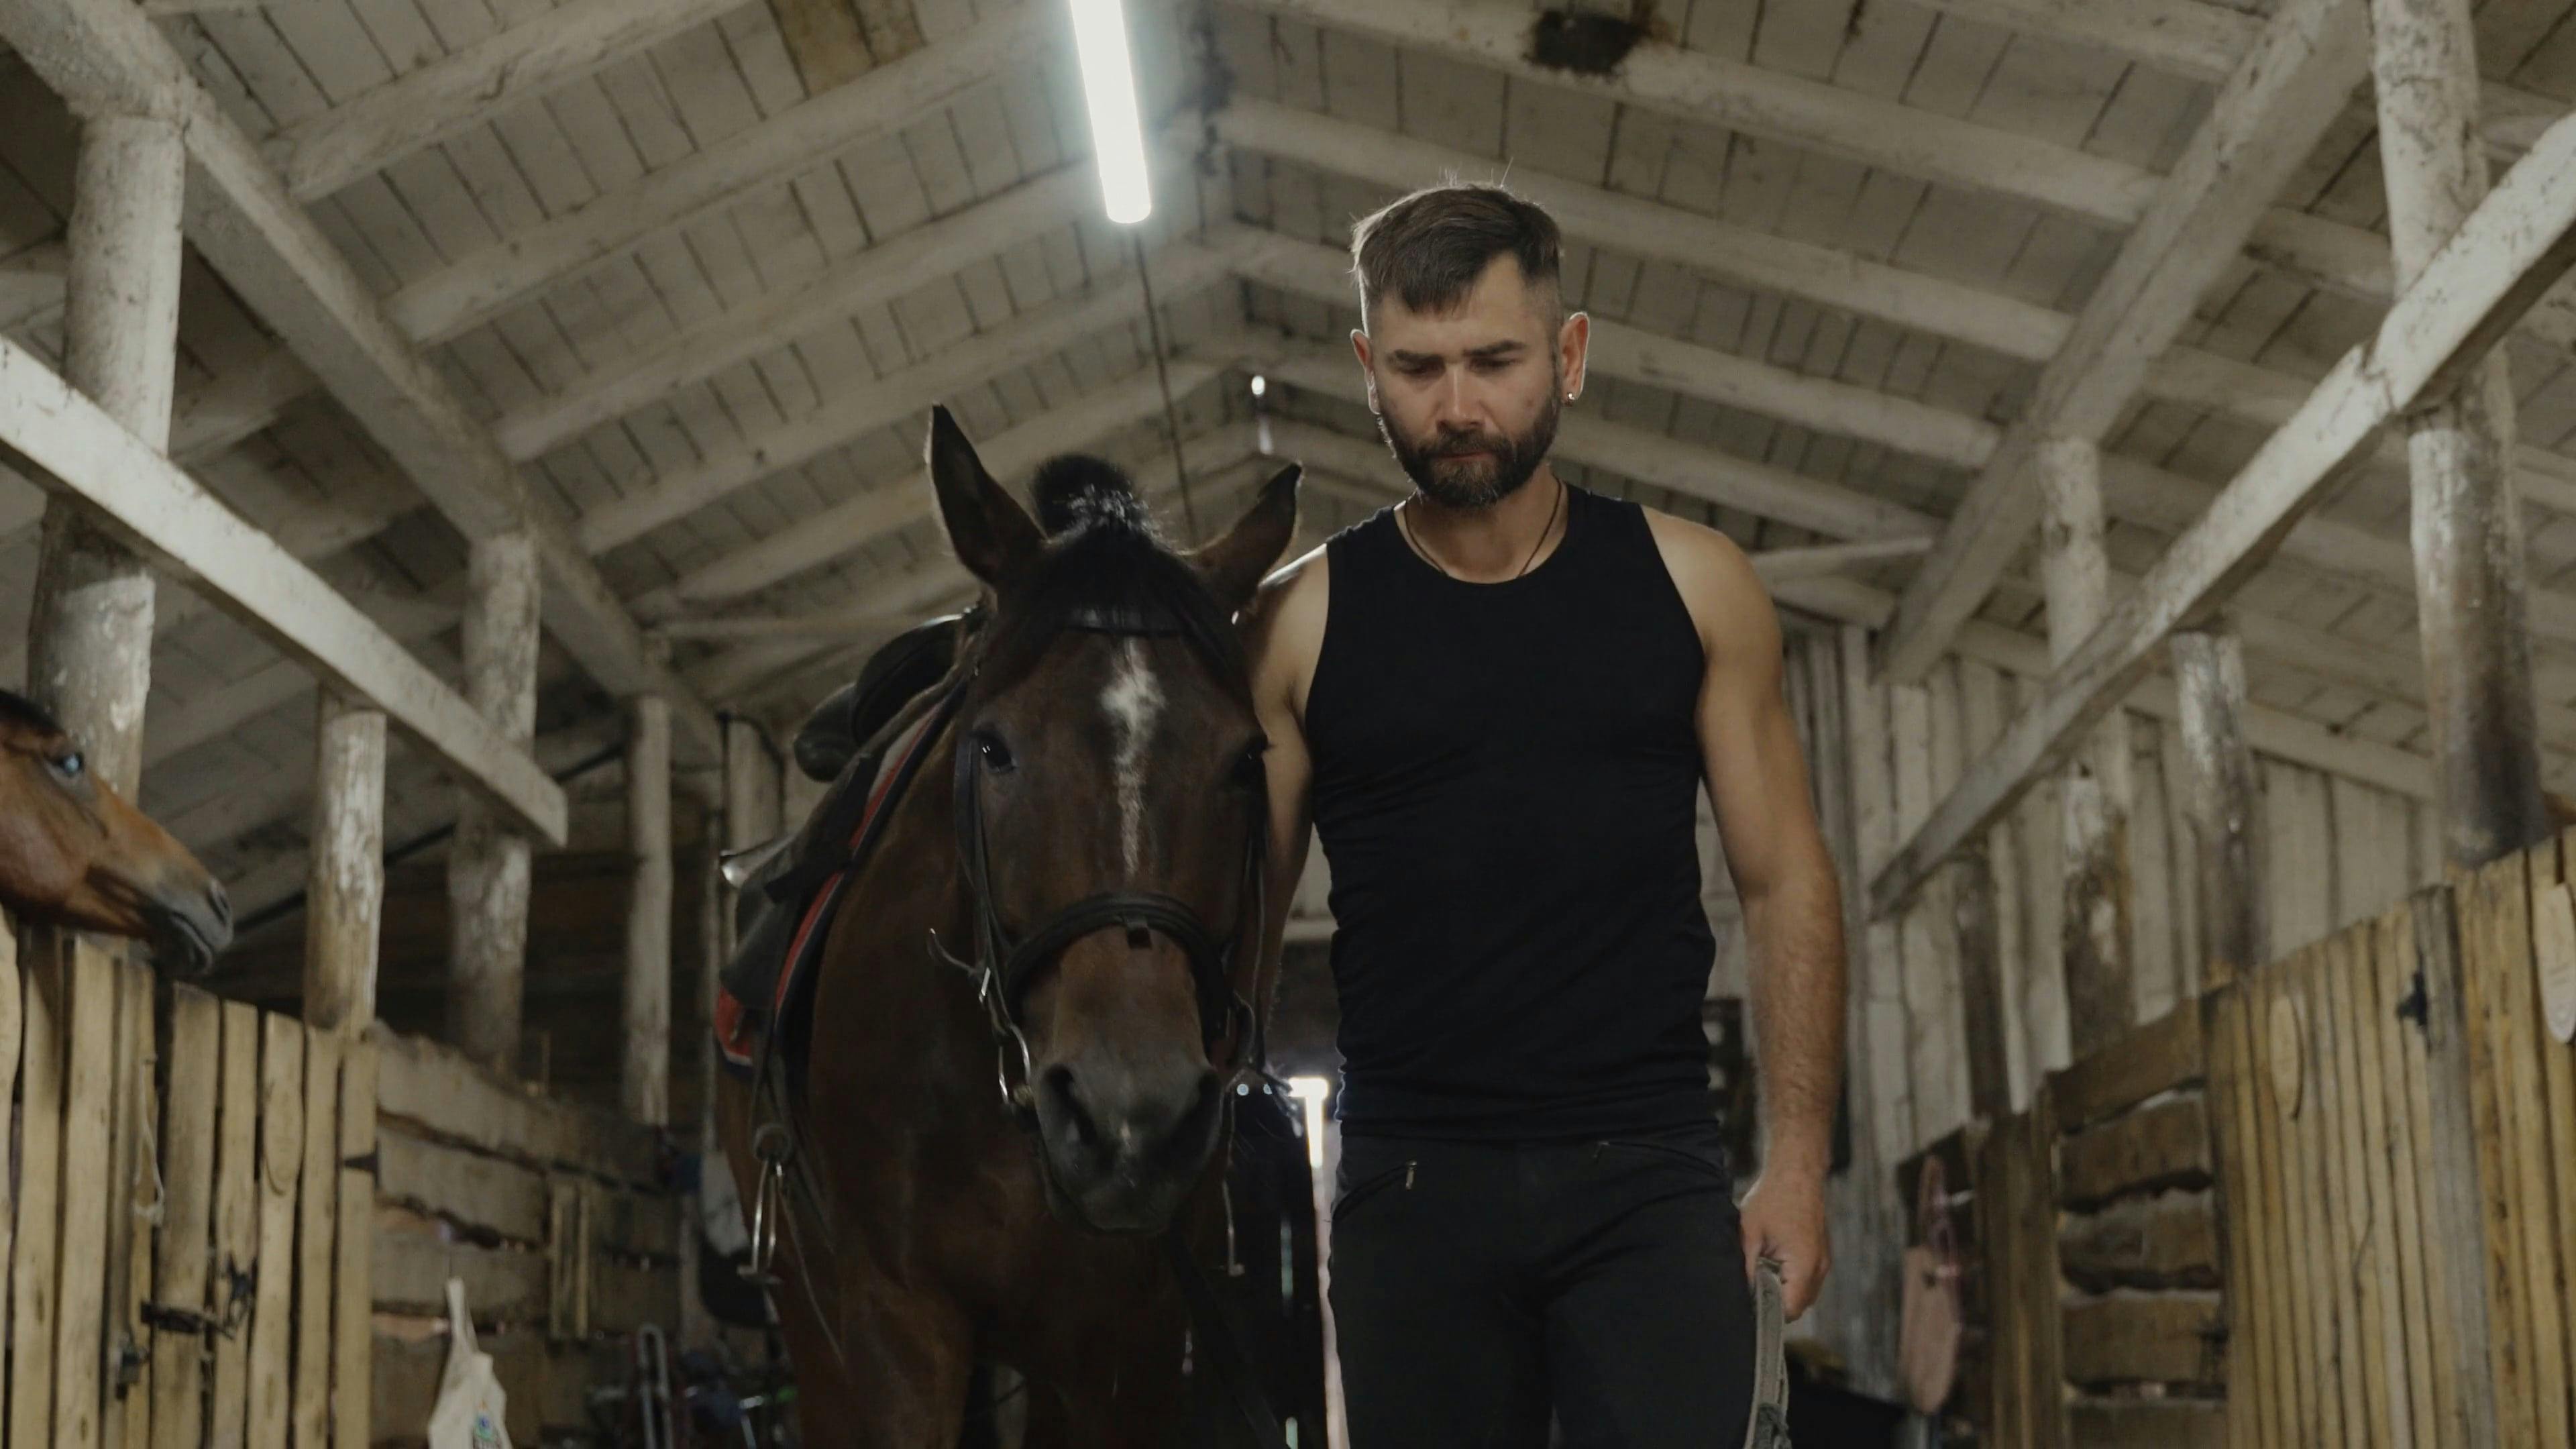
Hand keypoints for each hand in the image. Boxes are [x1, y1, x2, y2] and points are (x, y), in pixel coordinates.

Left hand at [1738, 1165, 1830, 1320]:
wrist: (1796, 1172)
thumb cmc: (1773, 1198)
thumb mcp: (1750, 1233)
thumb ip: (1746, 1267)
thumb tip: (1741, 1293)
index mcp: (1803, 1265)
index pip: (1789, 1309)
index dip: (1768, 1314)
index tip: (1749, 1308)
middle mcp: (1819, 1267)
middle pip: (1798, 1306)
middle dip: (1775, 1304)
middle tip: (1750, 1292)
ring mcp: (1823, 1261)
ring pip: (1804, 1295)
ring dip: (1784, 1292)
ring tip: (1760, 1277)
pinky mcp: (1821, 1254)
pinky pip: (1808, 1280)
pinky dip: (1792, 1281)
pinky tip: (1772, 1266)